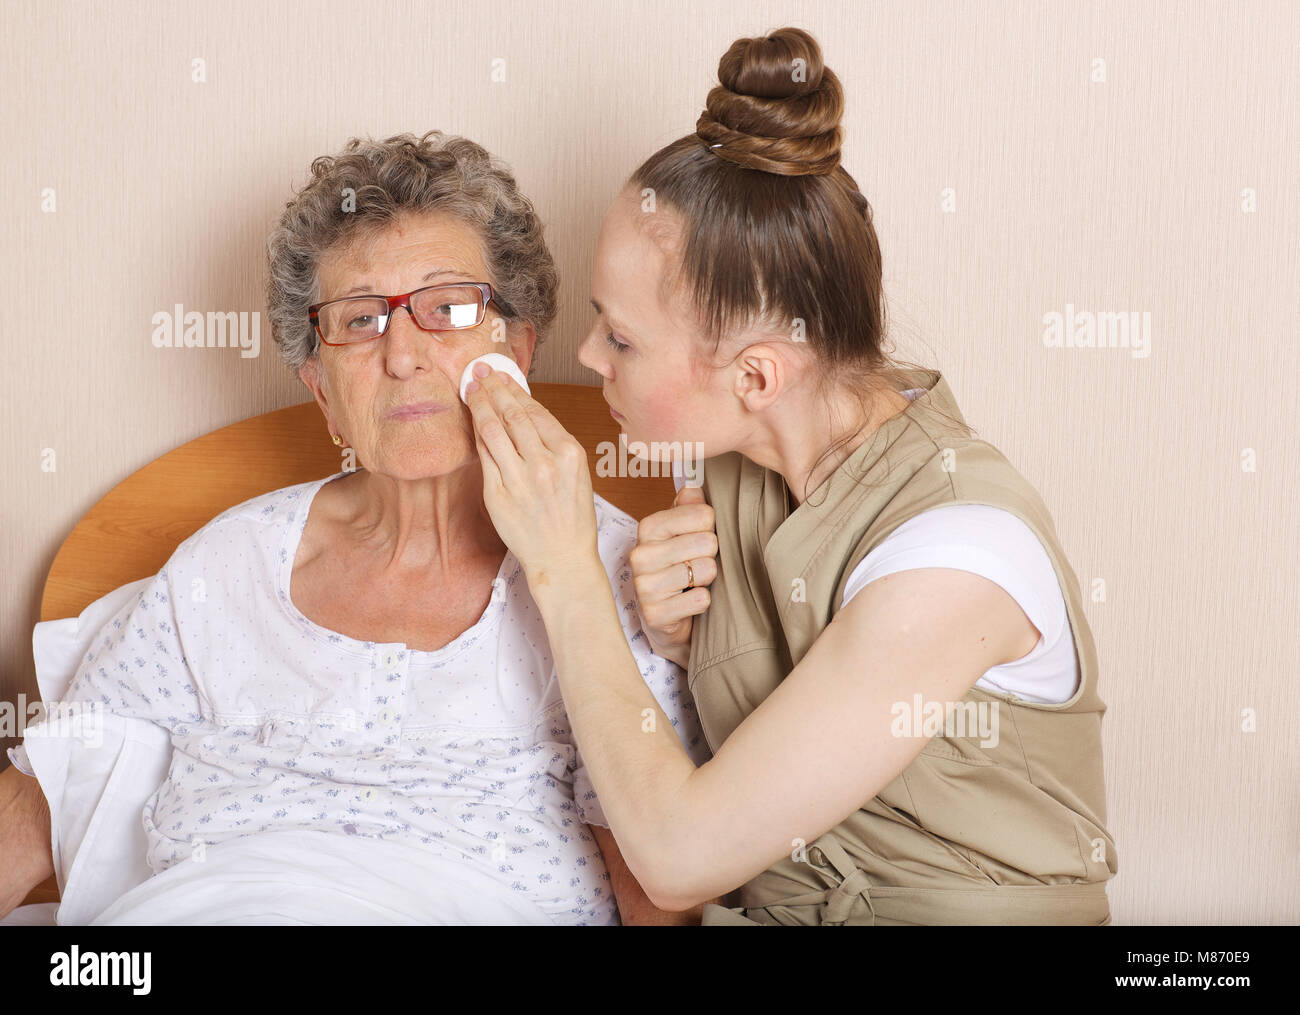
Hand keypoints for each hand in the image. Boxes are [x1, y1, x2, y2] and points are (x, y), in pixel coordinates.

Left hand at [464, 363, 599, 585]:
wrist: (562, 558)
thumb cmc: (572, 518)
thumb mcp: (576, 474)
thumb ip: (553, 444)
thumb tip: (525, 412)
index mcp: (569, 454)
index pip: (537, 412)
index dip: (515, 390)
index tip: (503, 377)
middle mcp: (545, 463)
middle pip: (513, 415)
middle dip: (494, 389)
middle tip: (480, 372)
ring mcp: (520, 479)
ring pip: (494, 430)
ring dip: (480, 405)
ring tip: (471, 388)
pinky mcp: (498, 495)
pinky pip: (484, 456)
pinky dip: (477, 434)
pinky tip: (473, 421)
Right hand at [629, 484, 717, 666]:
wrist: (666, 616)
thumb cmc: (678, 566)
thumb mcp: (683, 532)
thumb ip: (690, 506)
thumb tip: (694, 487)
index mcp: (648, 527)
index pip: (702, 514)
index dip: (711, 527)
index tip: (700, 537)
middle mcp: (641, 554)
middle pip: (707, 542)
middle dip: (711, 555)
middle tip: (697, 563)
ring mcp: (644, 586)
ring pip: (705, 570)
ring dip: (707, 578)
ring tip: (693, 582)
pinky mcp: (654, 614)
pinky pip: (700, 599)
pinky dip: (702, 601)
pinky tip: (689, 601)